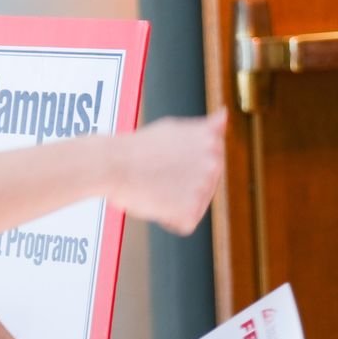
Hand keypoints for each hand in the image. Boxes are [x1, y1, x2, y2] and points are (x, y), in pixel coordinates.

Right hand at [111, 109, 227, 234]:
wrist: (114, 165)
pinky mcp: (192, 210)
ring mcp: (205, 187)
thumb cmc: (138, 147)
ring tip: (156, 187)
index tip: (169, 164)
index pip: (210, 166)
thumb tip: (223, 115)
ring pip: (194, 205)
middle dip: (184, 185)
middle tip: (160, 176)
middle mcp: (214, 163)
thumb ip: (204, 128)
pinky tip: (156, 203)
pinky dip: (170, 220)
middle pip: (204, 186)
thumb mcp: (175, 127)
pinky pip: (185, 224)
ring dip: (176, 202)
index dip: (186, 168)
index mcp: (213, 142)